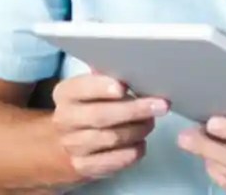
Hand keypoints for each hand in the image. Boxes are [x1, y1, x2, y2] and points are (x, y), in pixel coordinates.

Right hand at [50, 73, 168, 181]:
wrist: (69, 141)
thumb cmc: (91, 105)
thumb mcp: (92, 86)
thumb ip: (106, 75)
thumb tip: (129, 60)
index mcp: (65, 93)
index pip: (81, 88)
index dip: (102, 87)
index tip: (123, 87)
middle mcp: (65, 120)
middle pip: (101, 116)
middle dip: (134, 110)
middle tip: (160, 105)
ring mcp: (73, 146)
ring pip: (111, 139)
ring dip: (137, 130)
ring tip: (151, 122)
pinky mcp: (84, 167)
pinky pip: (114, 161)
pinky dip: (133, 151)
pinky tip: (141, 142)